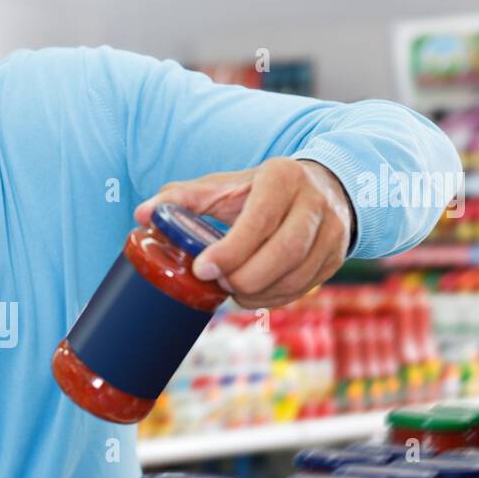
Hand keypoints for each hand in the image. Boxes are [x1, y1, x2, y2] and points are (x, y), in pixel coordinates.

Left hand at [133, 157, 354, 308]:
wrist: (321, 186)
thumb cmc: (259, 190)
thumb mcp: (223, 186)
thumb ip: (183, 198)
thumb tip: (142, 215)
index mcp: (282, 178)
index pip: (260, 220)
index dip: (230, 251)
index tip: (202, 269)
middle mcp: (314, 203)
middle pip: (285, 252)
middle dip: (245, 277)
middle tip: (218, 283)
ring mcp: (332, 232)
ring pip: (297, 275)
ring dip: (259, 292)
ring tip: (232, 290)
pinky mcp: (336, 257)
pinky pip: (304, 288)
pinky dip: (274, 298)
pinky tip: (253, 294)